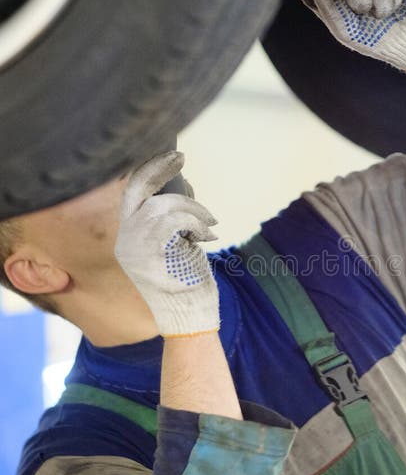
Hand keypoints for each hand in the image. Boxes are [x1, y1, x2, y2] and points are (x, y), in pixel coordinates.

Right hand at [115, 151, 219, 336]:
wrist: (188, 317)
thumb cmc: (185, 285)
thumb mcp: (170, 252)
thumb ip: (166, 227)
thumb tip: (179, 195)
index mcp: (127, 241)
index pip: (130, 196)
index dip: (145, 172)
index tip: (164, 157)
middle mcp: (127, 242)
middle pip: (140, 192)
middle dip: (159, 170)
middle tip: (179, 158)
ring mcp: (138, 248)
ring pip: (163, 206)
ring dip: (192, 208)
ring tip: (208, 222)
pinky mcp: (155, 253)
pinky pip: (176, 221)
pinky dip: (196, 222)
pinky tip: (208, 234)